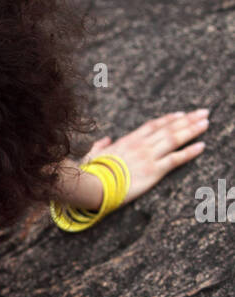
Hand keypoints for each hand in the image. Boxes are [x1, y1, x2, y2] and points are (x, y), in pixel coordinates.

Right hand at [80, 107, 208, 204]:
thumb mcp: (93, 154)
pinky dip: (190, 152)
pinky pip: (175, 159)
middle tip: (203, 112)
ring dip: (193, 129)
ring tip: (206, 123)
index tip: (181, 113)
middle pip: (169, 128)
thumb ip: (101, 146)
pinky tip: (202, 146)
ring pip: (175, 139)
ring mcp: (149, 157)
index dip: (169, 119)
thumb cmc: (91, 171)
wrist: (93, 184)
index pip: (153, 125)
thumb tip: (105, 140)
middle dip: (188, 119)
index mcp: (128, 141)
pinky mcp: (154, 171)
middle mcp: (141, 145)